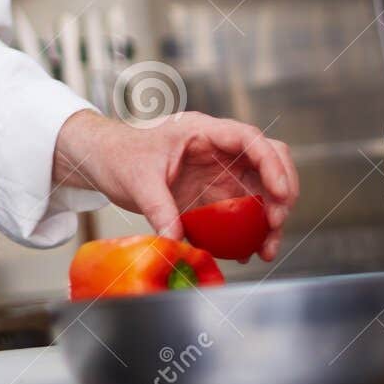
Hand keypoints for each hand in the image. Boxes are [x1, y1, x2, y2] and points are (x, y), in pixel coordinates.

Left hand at [52, 110, 297, 261]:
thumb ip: (159, 209)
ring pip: (260, 190)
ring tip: (265, 249)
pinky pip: (241, 210)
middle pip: (267, 162)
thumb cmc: (117, 155)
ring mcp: (218, 171)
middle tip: (275, 224)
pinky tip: (245, 252)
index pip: (248, 139)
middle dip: (280, 192)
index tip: (281, 193)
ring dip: (269, 218)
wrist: (101, 160)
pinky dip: (249, 230)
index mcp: (201, 131)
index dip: (271, 164)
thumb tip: (176, 241)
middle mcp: (217, 149)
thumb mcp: (136, 180)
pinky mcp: (213, 193)